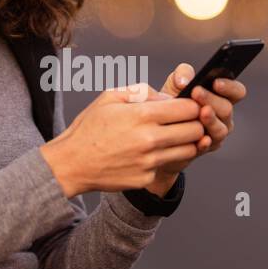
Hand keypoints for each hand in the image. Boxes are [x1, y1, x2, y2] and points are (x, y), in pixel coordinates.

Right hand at [39, 86, 204, 197]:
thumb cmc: (90, 128)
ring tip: (174, 136)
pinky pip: (167, 164)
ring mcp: (149, 162)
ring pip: (189, 150)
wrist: (72, 163)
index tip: (190, 105)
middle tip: (187, 121)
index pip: (188, 108)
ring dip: (186, 142)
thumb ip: (142, 91)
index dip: (193, 104)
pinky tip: (150, 153)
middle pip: (195, 129)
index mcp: (142, 115)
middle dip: (195, 123)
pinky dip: (164, 158)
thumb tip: (167, 97)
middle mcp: (149, 139)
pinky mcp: (146, 178)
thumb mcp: (110, 97)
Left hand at [143, 62, 247, 194]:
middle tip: (197, 92)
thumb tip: (185, 81)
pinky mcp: (204, 148)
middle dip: (212, 100)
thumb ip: (182, 75)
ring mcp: (215, 134)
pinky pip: (208, 146)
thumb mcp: (174, 84)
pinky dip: (205, 142)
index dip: (230, 87)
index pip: (237, 92)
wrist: (157, 130)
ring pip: (221, 129)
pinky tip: (201, 138)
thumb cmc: (171, 103)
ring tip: (201, 112)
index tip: (216, 82)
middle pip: (227, 109)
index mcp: (221, 98)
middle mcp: (223, 117)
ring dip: (212, 120)